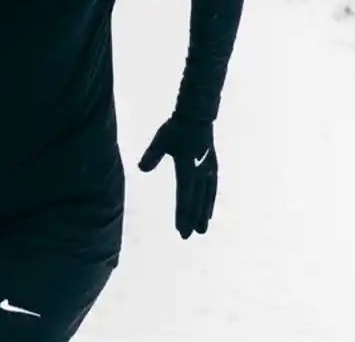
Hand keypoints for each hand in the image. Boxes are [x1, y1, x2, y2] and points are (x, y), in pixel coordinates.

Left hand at [138, 116, 217, 238]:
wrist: (198, 117)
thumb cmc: (176, 129)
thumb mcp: (161, 140)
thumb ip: (152, 155)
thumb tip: (141, 169)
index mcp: (187, 169)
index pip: (184, 198)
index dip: (182, 215)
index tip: (181, 230)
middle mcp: (200, 173)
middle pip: (196, 202)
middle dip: (192, 220)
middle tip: (189, 236)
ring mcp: (209, 171)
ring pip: (207, 198)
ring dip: (203, 214)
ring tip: (202, 229)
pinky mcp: (212, 168)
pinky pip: (212, 189)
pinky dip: (210, 202)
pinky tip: (209, 211)